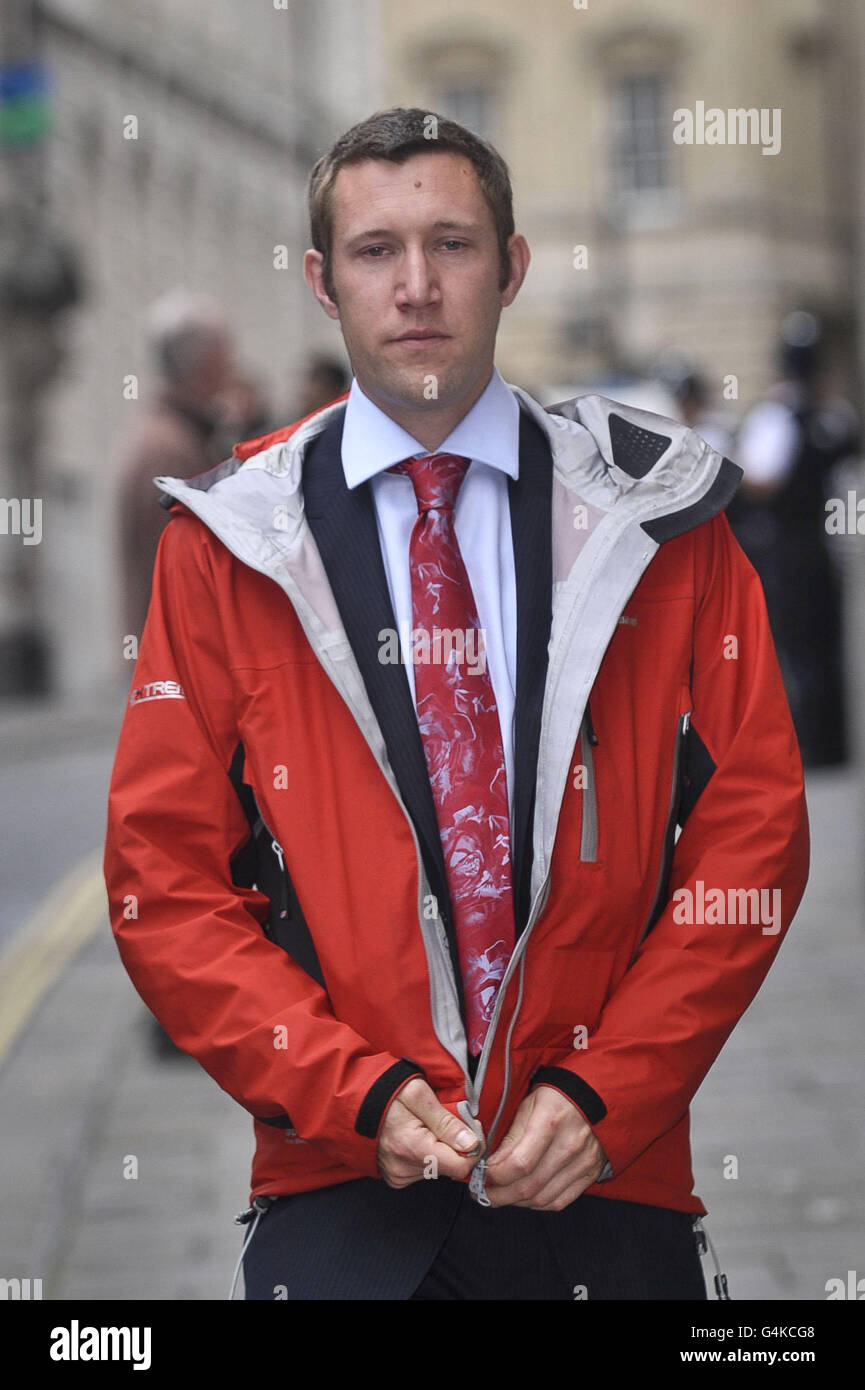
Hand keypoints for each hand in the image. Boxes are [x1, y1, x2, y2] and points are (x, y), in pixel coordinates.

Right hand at [377, 1078, 484, 1188]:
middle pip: (450, 1167)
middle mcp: (404, 1169)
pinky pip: (423, 1171)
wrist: (353, 1102)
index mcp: (413, 1148)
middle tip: (443, 1119)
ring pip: (438, 1169)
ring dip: (440, 1149)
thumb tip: (471, 1143)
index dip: (473, 1145)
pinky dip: (426, 1155)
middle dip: (455, 1144)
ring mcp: (398, 1176)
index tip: (469, 1125)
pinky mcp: (394, 1179)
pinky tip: (415, 1137)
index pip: (461, 1166)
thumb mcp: (418, 1094)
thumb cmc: (385, 1093)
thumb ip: (446, 1120)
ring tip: (424, 1126)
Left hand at [483, 1085, 606, 1210]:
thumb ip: (511, 1138)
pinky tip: (525, 1198)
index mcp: (551, 1121)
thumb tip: (491, 1166)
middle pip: (529, 1186)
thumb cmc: (556, 1097)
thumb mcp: (528, 1105)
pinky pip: (560, 1201)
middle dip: (500, 1195)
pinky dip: (538, 1204)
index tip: (482, 1174)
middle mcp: (570, 1145)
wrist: (593, 1096)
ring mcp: (583, 1162)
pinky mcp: (590, 1173)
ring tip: (501, 1196)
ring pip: (543, 1198)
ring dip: (517, 1203)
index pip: (519, 1163)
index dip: (496, 1175)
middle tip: (484, 1193)